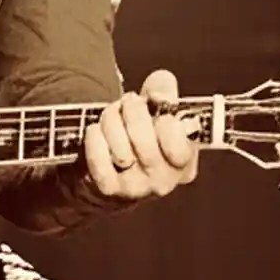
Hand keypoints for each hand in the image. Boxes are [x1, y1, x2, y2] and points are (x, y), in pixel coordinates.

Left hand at [82, 69, 198, 200]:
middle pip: (143, 137)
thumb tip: (159, 96)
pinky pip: (98, 160)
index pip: (179, 141)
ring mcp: (137, 187)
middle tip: (128, 106)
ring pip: (119, 147)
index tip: (158, 111)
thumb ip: (165, 90)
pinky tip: (96, 133)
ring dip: (110, 122)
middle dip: (131, 111)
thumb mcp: (160, 106)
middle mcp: (165, 180)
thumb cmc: (143, 132)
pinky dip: (94, 139)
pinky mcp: (110, 189)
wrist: (115, 167)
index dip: (165, 121)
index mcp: (185, 160)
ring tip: (112, 119)